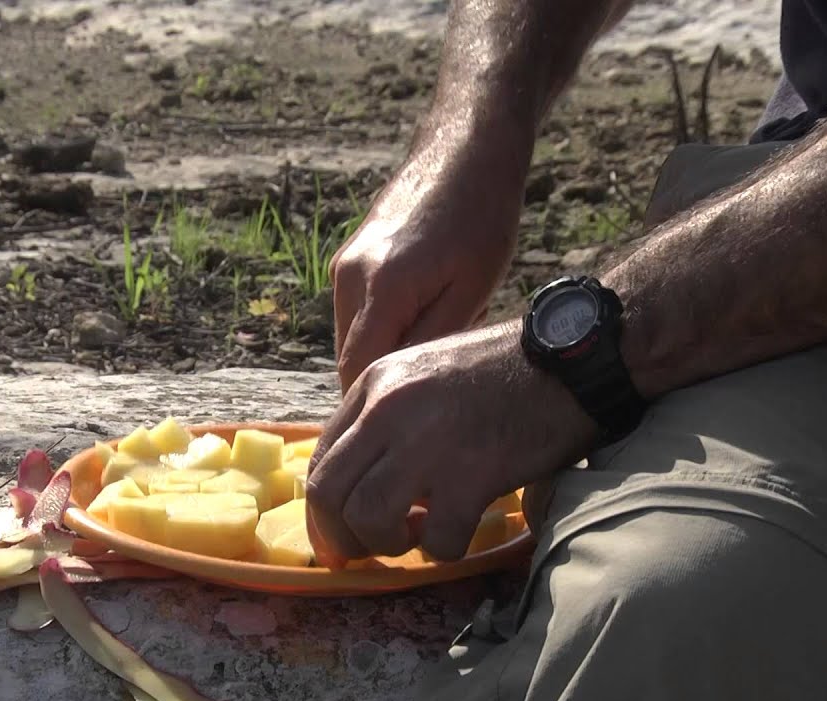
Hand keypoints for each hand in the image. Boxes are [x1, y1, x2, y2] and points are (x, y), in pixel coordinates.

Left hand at [304, 321, 598, 566]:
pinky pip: (434, 540)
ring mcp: (426, 442)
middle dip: (339, 536)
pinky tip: (459, 532)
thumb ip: (389, 414)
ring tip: (416, 536)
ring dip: (386, 544)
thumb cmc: (506, 368)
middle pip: (328, 491)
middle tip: (366, 551)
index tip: (338, 534)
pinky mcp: (469, 475)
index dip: (323, 508)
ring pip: (366, 518)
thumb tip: (366, 474)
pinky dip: (443, 550)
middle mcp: (388, 410)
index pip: (320, 457)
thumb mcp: (426, 372)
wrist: (571, 359)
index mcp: (374, 382)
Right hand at [329, 156, 522, 392]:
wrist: (465, 152)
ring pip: (352, 336)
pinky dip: (384, 325)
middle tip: (433, 381)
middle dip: (384, 379)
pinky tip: (426, 310)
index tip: (408, 422)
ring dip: (387, 350)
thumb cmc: (482, 220)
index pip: (354, 374)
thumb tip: (401, 388)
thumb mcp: (472, 291)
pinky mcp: (349, 258)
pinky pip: (357, 313)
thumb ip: (429, 343)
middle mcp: (348, 277)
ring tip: (438, 336)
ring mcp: (344, 265)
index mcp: (380, 289)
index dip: (375, 406)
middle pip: (348, 358)